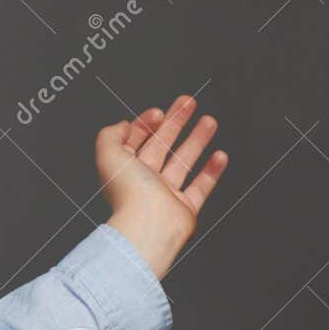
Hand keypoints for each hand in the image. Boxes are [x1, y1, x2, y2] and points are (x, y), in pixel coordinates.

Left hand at [95, 94, 228, 279]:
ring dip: (197, 139)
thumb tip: (121, 125)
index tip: (159, 111)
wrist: (150, 226)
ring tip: (209, 121)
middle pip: (162, 146)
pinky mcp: (185, 208)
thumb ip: (110, 135)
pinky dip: (211, 170)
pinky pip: (201, 187)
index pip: (136, 141)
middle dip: (176, 122)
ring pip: (183, 161)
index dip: (146, 124)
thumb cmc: (129, 194)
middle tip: (189, 103)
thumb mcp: (108, 155)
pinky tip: (220, 155)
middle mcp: (144, 182)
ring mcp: (165, 195)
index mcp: (124, 170)